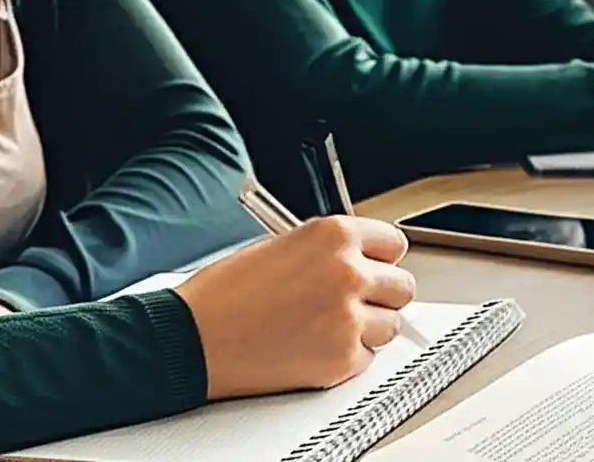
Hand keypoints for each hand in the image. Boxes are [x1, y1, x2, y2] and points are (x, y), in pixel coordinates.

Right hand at [176, 216, 415, 400]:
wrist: (191, 338)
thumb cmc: (225, 293)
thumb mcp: (284, 246)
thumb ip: (331, 251)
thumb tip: (364, 263)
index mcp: (334, 235)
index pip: (394, 243)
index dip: (380, 259)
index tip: (373, 268)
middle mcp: (349, 272)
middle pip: (402, 286)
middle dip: (381, 295)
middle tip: (352, 303)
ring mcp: (348, 317)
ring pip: (391, 325)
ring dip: (367, 328)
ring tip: (324, 327)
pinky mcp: (342, 358)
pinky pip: (367, 357)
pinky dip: (347, 357)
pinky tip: (313, 348)